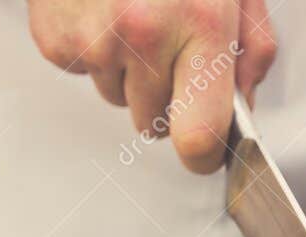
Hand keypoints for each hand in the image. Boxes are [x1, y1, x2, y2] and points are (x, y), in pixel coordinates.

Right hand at [27, 0, 276, 173]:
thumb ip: (250, 49)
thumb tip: (242, 106)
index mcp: (200, 24)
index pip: (197, 138)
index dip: (202, 153)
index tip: (204, 149)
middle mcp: (144, 35)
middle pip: (154, 125)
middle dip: (164, 95)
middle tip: (166, 41)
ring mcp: (93, 40)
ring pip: (117, 99)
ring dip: (127, 71)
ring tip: (131, 13)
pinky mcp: (55, 39)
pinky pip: (82, 73)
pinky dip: (92, 51)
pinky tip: (100, 8)